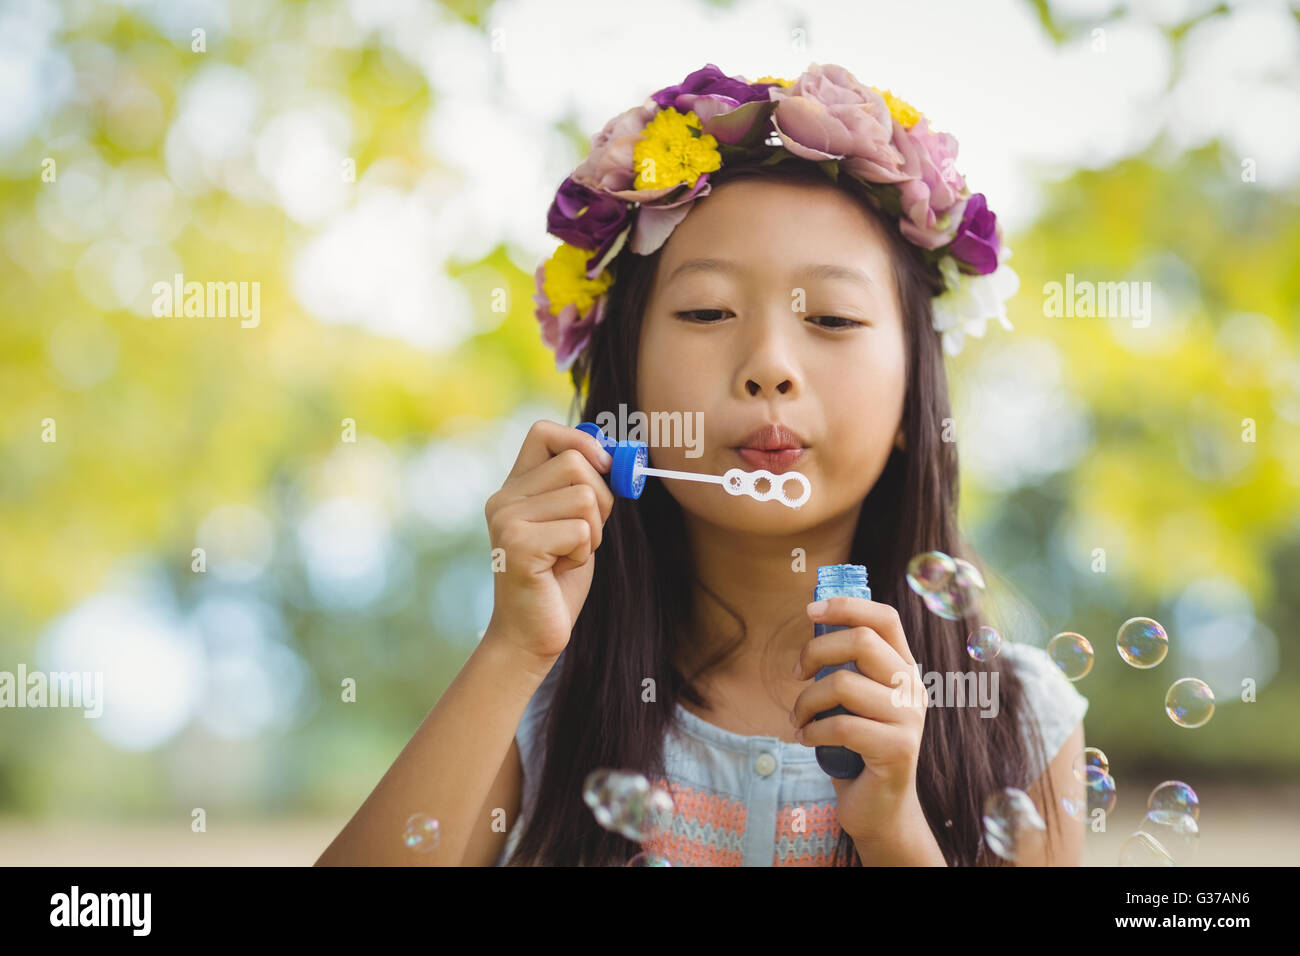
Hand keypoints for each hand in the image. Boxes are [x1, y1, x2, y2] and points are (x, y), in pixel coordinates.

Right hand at [483, 420, 614, 664]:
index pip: (544, 431)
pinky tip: (560, 569)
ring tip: (569, 554)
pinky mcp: (517, 546)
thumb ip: (584, 487)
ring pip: (583, 497)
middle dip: (601, 499)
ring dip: (593, 532)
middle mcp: (503, 498)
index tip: (604, 469)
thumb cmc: (557, 579)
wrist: (530, 635)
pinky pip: (580, 530)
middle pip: (576, 462)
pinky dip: (584, 553)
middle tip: (584, 534)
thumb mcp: (574, 522)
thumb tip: (616, 453)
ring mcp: (507, 520)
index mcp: (514, 487)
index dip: (583, 443)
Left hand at [790, 596, 940, 862]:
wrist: (880, 809)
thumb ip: (846, 665)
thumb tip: (815, 622)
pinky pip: (842, 725)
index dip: (847, 605)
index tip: (809, 611)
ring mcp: (910, 718)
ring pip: (843, 684)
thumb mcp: (853, 700)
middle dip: (815, 652)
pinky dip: (813, 730)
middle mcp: (913, 687)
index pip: (885, 618)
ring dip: (806, 701)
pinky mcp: (898, 749)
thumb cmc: (857, 748)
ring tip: (798, 718)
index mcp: (904, 668)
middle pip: (862, 641)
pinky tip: (807, 739)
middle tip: (795, 675)